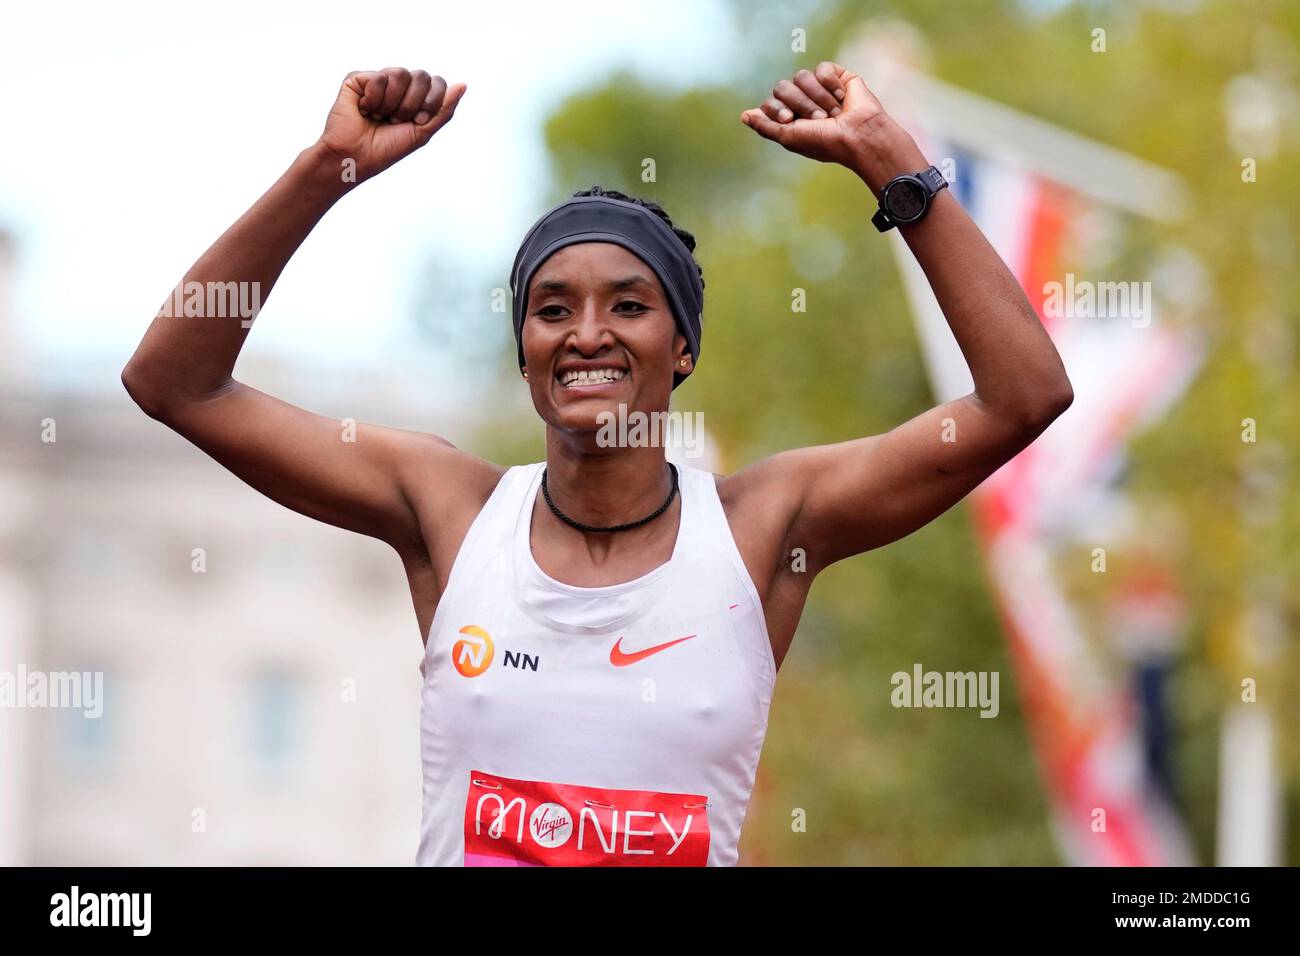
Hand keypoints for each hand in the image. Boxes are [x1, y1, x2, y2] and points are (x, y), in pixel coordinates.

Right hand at [317, 68, 465, 182]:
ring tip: (379, 116)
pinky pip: (378, 78)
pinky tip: (364, 110)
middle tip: (396, 121)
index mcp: (414, 97)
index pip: (437, 82)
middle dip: (412, 104)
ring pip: (400, 73)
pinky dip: (373, 99)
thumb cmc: (387, 149)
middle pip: (421, 76)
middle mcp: (397, 86)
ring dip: (392, 103)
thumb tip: (463, 84)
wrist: (356, 157)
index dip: (431, 102)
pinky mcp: (357, 79)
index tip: (418, 121)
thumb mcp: (423, 131)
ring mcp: (378, 81)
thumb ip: (444, 109)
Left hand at [740, 62, 893, 167]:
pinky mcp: (836, 77)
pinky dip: (830, 84)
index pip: (770, 102)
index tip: (790, 120)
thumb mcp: (788, 137)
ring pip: (802, 77)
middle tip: (818, 119)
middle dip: (799, 104)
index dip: (776, 109)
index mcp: (790, 118)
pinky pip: (822, 69)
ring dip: (817, 98)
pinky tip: (841, 96)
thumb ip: (765, 126)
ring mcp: (819, 89)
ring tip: (833, 112)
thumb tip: (744, 116)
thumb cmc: (824, 142)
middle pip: (782, 87)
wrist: (857, 134)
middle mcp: (802, 102)